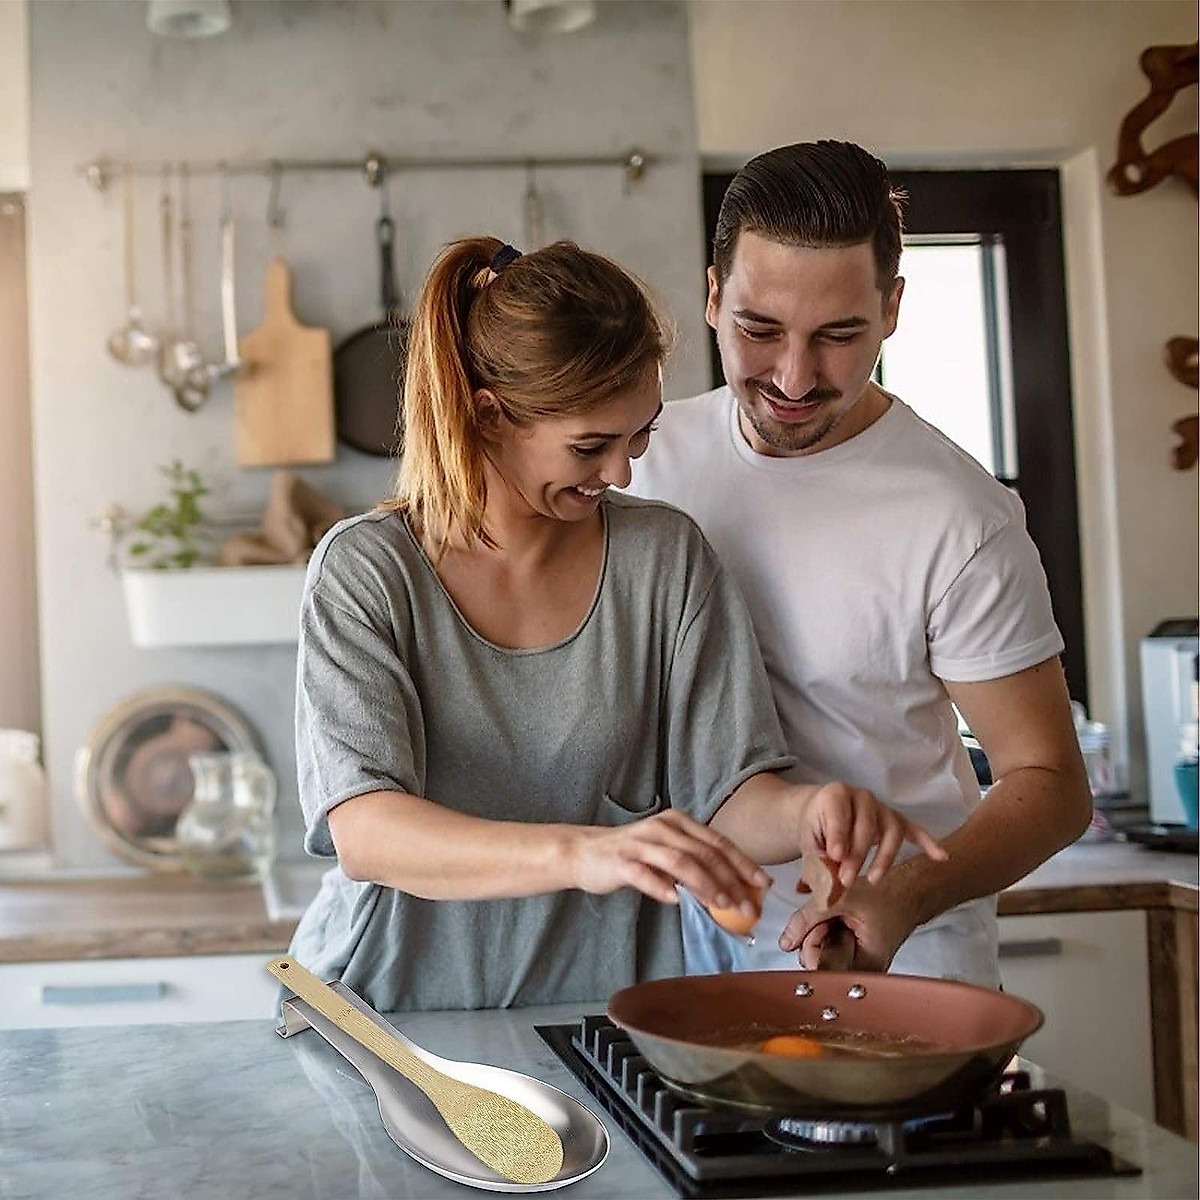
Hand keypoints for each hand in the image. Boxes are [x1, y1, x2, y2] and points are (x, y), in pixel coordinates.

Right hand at [569, 810, 768, 913]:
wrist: (585, 852)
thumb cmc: (632, 855)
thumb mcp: (667, 852)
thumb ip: (694, 864)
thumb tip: (732, 890)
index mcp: (678, 822)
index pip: (717, 842)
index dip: (743, 863)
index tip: (762, 883)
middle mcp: (662, 828)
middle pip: (704, 853)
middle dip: (731, 880)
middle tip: (749, 905)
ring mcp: (641, 843)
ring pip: (680, 862)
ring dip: (705, 885)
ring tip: (723, 905)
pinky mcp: (621, 861)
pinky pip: (645, 875)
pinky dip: (663, 888)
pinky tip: (676, 902)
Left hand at [780, 873, 922, 971]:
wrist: (908, 891)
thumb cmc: (886, 894)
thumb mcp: (843, 897)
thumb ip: (809, 917)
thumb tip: (785, 943)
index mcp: (865, 965)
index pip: (821, 971)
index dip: (813, 944)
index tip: (825, 924)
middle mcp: (860, 972)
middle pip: (815, 963)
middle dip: (814, 935)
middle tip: (833, 916)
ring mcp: (854, 965)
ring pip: (817, 954)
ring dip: (818, 930)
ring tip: (839, 915)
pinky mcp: (850, 955)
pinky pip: (825, 947)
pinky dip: (825, 930)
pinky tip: (839, 920)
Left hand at [792, 782, 947, 888]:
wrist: (820, 813)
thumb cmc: (815, 827)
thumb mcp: (808, 839)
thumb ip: (819, 858)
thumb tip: (830, 885)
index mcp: (835, 795)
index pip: (839, 812)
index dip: (838, 834)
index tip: (835, 856)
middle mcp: (861, 796)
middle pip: (867, 825)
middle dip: (857, 855)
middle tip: (846, 879)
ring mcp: (881, 807)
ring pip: (892, 829)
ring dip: (884, 857)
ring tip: (872, 879)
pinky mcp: (894, 819)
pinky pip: (913, 830)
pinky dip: (927, 842)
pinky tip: (941, 857)